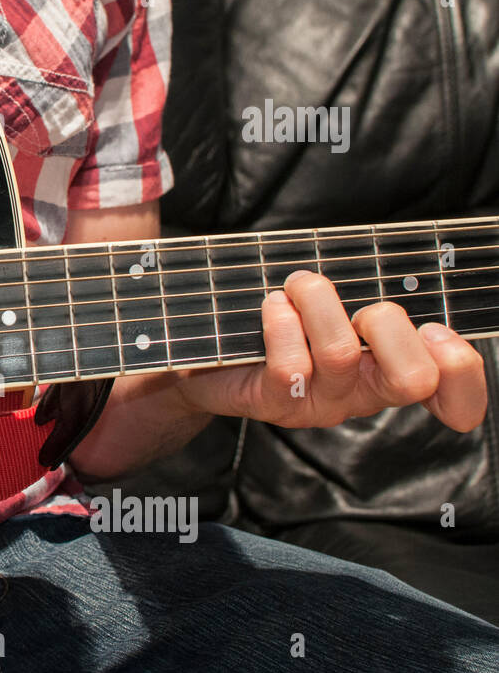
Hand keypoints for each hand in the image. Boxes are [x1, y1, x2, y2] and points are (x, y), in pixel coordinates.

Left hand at [173, 270, 486, 431]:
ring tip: (296, 288)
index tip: (438, 333)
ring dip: (319, 302)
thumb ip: (368, 297)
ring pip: (342, 353)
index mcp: (388, 370)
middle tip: (355, 308)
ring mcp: (320, 403)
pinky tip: (271, 307)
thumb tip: (402, 270)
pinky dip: (281, 321)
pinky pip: (291, 364)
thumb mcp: (334, 310)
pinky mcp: (277, 402)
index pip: (452, 390)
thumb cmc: (281, 326)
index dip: (462, 369)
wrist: (210, 361)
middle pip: (413, 377)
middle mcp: (362, 394)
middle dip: (388, 323)